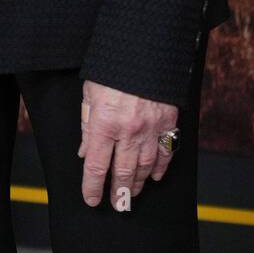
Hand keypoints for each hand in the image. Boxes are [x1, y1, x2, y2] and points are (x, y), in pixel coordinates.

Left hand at [78, 79, 177, 208]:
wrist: (144, 47)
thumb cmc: (112, 67)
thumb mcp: (90, 93)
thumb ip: (87, 125)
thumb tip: (85, 152)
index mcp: (104, 122)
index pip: (96, 166)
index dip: (92, 187)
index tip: (91, 199)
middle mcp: (128, 130)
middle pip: (122, 172)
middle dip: (118, 192)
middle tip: (117, 205)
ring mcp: (150, 128)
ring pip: (144, 166)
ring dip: (138, 183)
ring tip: (132, 194)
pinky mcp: (168, 122)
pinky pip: (165, 152)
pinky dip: (160, 167)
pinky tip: (155, 176)